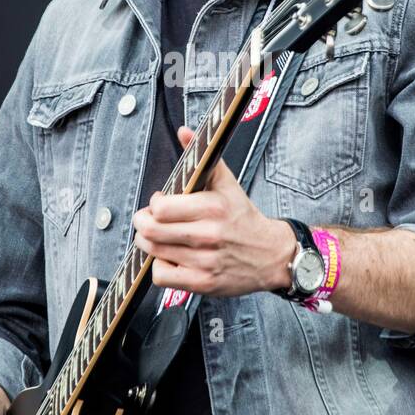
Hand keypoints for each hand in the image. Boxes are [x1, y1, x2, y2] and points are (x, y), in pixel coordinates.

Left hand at [132, 125, 297, 297]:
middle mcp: (208, 234)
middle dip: (142, 224)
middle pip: (150, 231)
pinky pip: (161, 276)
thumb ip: (203, 159)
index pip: (160, 208)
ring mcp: (205, 260)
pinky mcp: (203, 282)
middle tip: (149, 222)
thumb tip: (184, 131)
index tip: (160, 203)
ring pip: (153, 252)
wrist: (271, 255)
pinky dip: (160, 267)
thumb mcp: (227, 184)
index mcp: (212, 207)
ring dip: (149, 244)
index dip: (154, 205)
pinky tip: (170, 259)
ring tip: (160, 238)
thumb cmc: (243, 218)